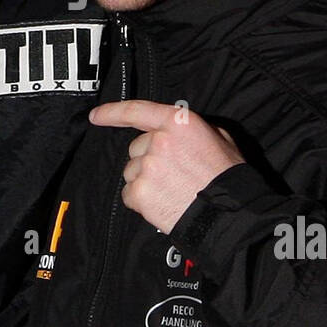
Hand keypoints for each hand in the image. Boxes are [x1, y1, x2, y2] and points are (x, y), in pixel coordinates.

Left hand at [89, 100, 243, 233]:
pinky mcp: (140, 192)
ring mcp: (147, 166)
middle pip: (137, 148)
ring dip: (145, 181)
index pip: (137, 110)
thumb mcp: (220, 139)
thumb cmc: (227, 179)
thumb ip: (192, 130)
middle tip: (174, 175)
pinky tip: (163, 203)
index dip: (112, 112)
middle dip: (149, 159)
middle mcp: (159, 140)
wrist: (230, 215)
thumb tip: (177, 131)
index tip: (96, 115)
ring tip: (172, 191)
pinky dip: (141, 201)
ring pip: (132, 171)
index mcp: (179, 122)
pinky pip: (129, 194)